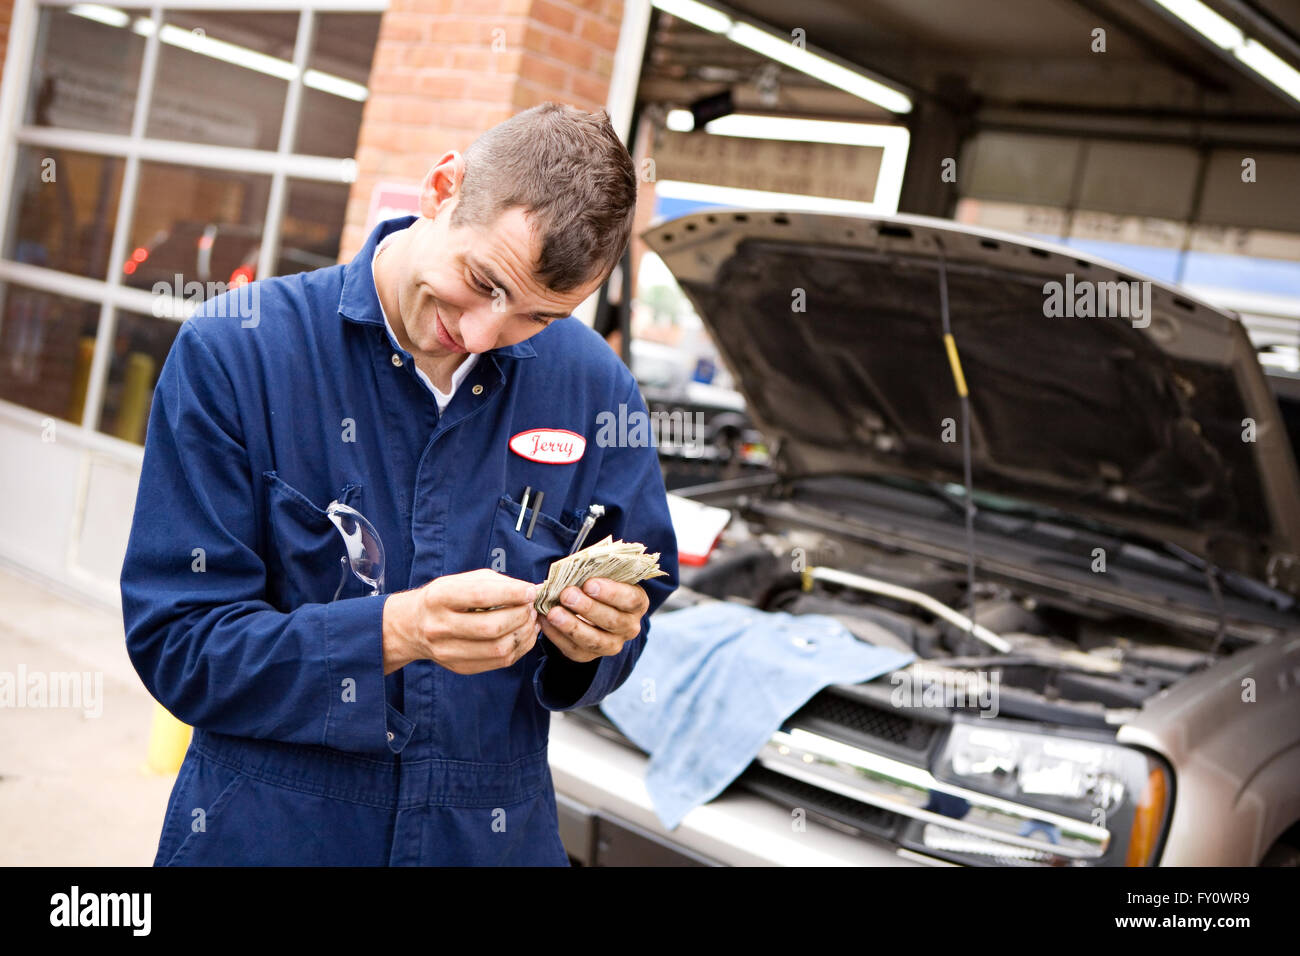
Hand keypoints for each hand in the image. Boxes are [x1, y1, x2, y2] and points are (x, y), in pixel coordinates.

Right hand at [382, 569, 538, 674]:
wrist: (412, 626)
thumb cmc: (444, 598)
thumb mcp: (462, 580)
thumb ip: (496, 583)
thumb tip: (530, 592)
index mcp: (439, 597)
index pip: (481, 596)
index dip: (512, 594)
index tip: (530, 592)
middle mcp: (440, 626)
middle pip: (492, 627)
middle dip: (521, 616)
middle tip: (531, 607)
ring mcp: (448, 651)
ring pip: (499, 649)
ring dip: (524, 633)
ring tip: (530, 620)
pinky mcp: (460, 667)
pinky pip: (500, 662)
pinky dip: (520, 648)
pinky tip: (523, 634)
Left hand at [540, 578, 649, 663]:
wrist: (590, 607)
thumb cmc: (597, 585)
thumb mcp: (603, 576)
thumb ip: (594, 574)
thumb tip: (574, 571)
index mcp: (637, 603)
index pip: (630, 600)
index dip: (611, 593)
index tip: (589, 584)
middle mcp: (629, 627)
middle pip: (612, 621)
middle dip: (588, 608)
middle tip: (567, 595)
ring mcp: (612, 644)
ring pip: (594, 641)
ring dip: (572, 626)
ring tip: (553, 613)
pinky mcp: (590, 656)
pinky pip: (574, 650)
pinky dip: (558, 636)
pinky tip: (545, 621)